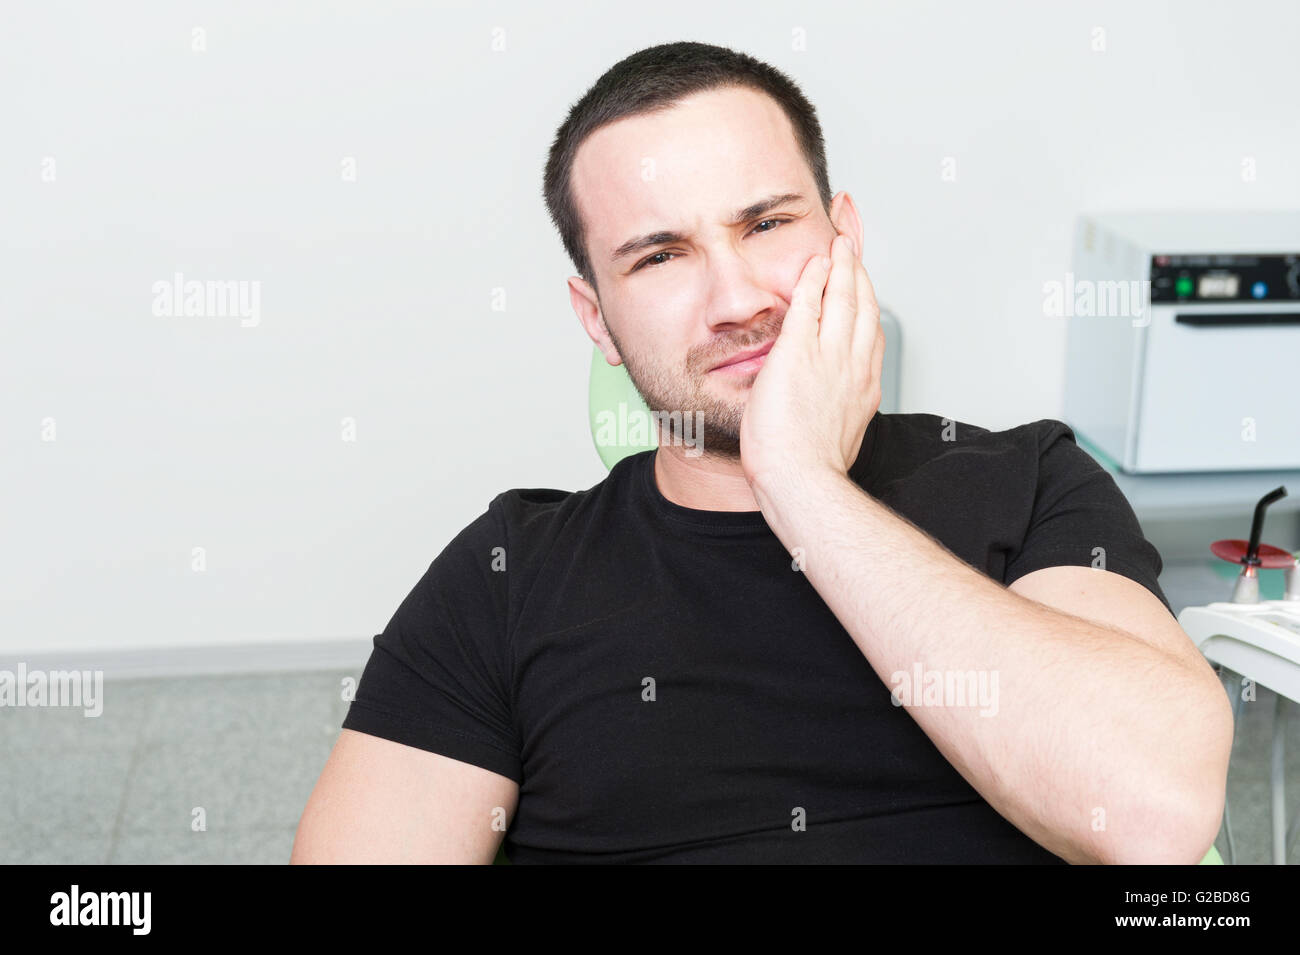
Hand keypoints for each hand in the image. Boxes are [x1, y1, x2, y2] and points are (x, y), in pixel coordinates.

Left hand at [738, 231, 884, 490]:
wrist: (803, 481)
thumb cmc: (811, 471)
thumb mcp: (838, 434)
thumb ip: (837, 409)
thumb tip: (830, 405)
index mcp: (863, 385)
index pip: (870, 328)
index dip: (868, 295)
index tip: (863, 278)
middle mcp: (853, 364)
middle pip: (863, 301)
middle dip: (858, 264)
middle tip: (853, 238)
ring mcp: (829, 356)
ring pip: (843, 296)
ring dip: (841, 263)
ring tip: (839, 239)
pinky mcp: (798, 354)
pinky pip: (809, 304)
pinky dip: (814, 279)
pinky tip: (813, 262)